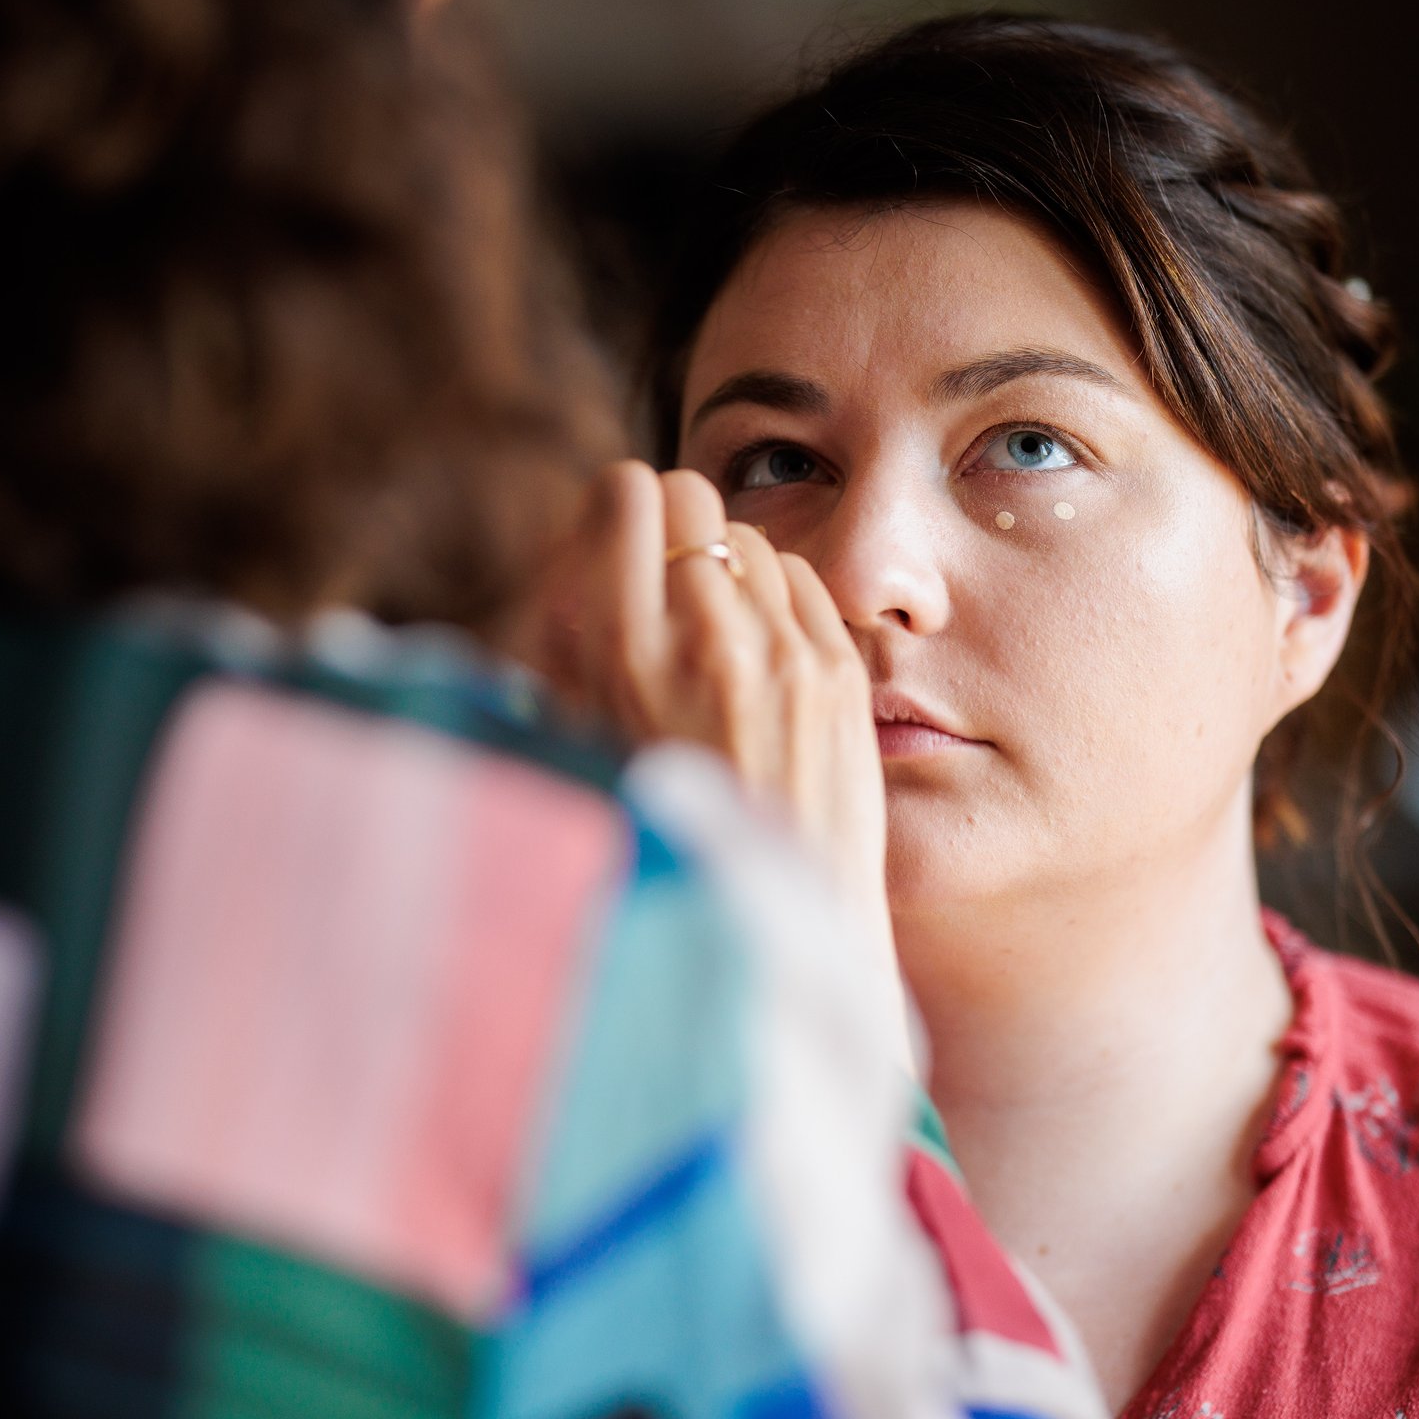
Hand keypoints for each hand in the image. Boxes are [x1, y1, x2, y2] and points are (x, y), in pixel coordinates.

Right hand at [529, 462, 889, 940]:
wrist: (773, 923)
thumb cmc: (664, 840)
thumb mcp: (588, 742)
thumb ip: (579, 646)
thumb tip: (585, 559)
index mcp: (624, 660)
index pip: (625, 497)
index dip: (621, 502)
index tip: (623, 527)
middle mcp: (705, 642)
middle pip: (690, 496)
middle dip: (675, 521)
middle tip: (669, 570)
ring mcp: (782, 653)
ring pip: (748, 533)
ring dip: (726, 562)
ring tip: (717, 627)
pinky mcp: (839, 669)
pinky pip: (800, 577)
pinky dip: (777, 598)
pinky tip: (766, 652)